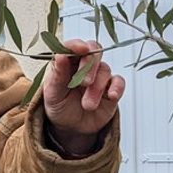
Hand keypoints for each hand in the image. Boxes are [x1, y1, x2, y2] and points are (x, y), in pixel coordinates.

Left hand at [42, 40, 123, 155]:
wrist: (71, 127)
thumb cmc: (59, 106)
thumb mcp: (52, 93)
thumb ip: (57, 74)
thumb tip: (59, 55)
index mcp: (67, 62)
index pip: (73, 46)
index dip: (77, 45)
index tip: (81, 49)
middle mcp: (85, 65)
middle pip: (94, 52)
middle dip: (90, 66)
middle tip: (84, 83)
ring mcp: (99, 76)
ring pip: (105, 70)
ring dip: (97, 88)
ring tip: (87, 105)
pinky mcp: (111, 88)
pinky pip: (119, 82)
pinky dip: (117, 87)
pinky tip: (112, 95)